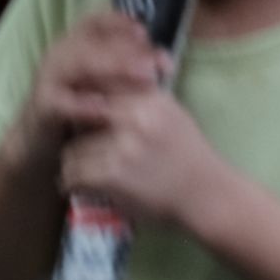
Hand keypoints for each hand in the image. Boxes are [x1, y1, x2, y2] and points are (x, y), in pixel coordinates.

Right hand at [17, 12, 163, 164]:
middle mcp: (62, 54)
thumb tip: (165, 60)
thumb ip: (129, 70)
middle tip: (156, 62)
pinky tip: (106, 108)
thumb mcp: (105, 85)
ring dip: (114, 67)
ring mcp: (49, 78)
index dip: (122, 23)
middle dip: (129, 48)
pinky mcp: (41, 105)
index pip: (97, 21)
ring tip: (146, 76)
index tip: (147, 34)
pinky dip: (82, 104)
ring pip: (80, 63)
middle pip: (94, 40)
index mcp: (77, 44)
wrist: (39, 143)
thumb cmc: (80, 111)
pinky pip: (60, 101)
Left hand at [59, 86, 224, 229]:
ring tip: (82, 171)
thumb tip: (105, 85)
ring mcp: (123, 146)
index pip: (101, 86)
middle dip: (77, 133)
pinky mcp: (113, 174)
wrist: (207, 194)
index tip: (86, 120)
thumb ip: (142, 97)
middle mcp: (136, 117)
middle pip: (80, 115)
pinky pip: (74, 173)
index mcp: (149, 98)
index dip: (86, 103)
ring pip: (73, 148)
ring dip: (74, 162)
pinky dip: (73, 183)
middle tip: (80, 147)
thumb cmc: (188, 156)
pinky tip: (80, 186)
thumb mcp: (172, 114)